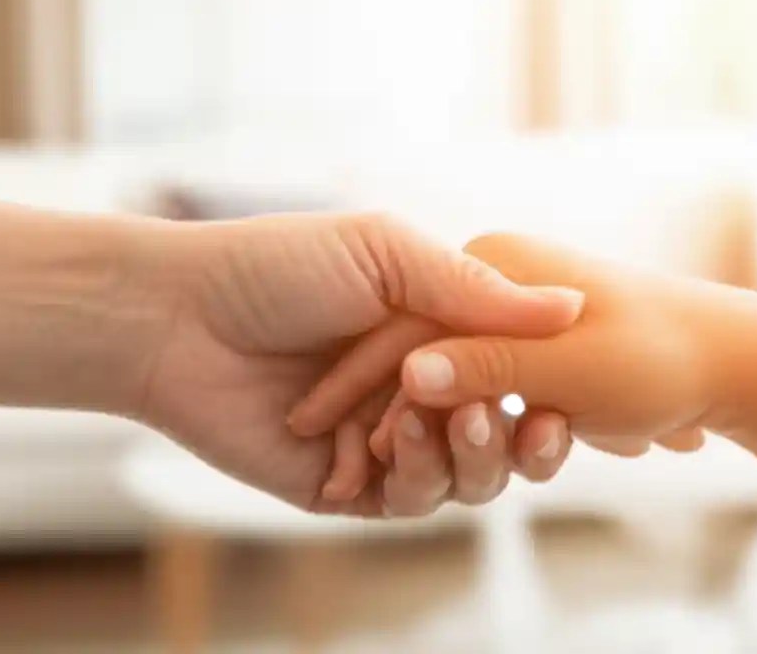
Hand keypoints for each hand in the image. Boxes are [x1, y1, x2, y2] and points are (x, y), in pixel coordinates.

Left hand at [289, 234, 716, 479]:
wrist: (177, 319)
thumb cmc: (280, 268)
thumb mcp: (390, 257)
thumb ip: (480, 293)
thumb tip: (575, 307)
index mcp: (435, 336)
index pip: (518, 374)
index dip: (553, 391)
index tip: (579, 395)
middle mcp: (417, 393)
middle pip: (504, 438)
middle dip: (526, 436)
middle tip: (538, 425)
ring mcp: (383, 442)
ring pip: (466, 477)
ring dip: (471, 454)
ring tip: (456, 421)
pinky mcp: (345, 487)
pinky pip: (408, 499)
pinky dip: (412, 473)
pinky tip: (386, 442)